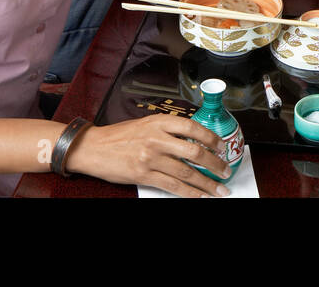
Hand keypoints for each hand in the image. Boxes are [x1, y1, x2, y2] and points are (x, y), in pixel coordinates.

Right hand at [65, 114, 233, 197]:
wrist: (92, 147)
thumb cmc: (119, 135)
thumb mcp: (146, 123)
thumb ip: (168, 129)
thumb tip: (194, 139)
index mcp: (159, 122)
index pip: (193, 128)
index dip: (211, 138)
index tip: (222, 147)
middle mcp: (157, 139)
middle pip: (195, 152)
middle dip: (214, 164)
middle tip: (226, 171)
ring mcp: (150, 158)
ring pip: (186, 172)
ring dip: (206, 183)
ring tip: (219, 189)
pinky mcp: (143, 175)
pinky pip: (172, 185)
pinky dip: (189, 192)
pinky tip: (198, 195)